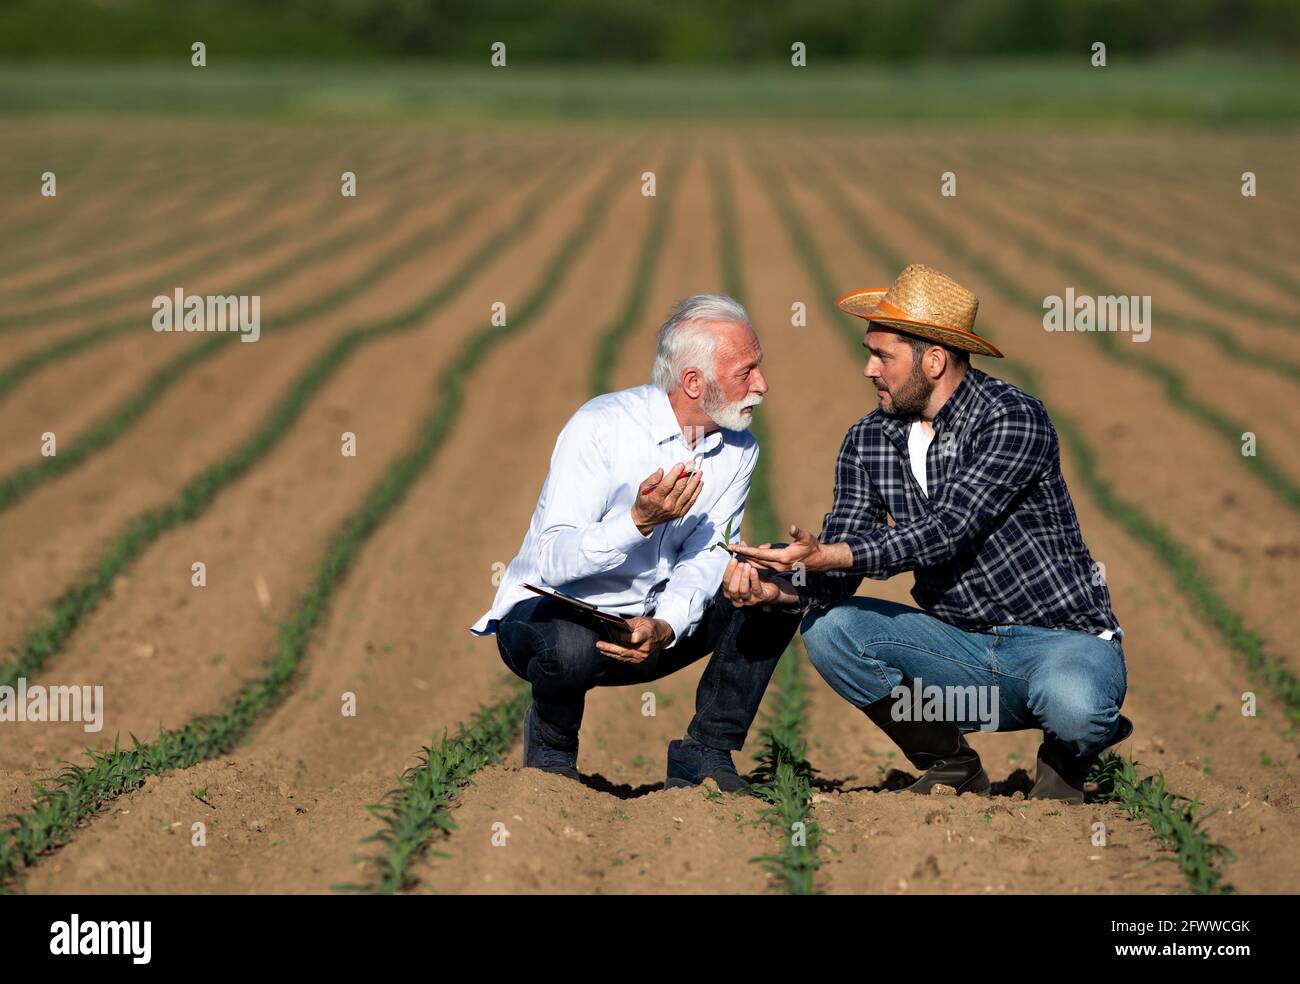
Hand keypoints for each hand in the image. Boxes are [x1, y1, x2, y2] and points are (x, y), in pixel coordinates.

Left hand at [595, 617, 673, 663]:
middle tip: (599, 644)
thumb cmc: (650, 626)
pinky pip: (625, 659)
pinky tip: (608, 652)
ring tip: (600, 647)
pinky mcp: (639, 661)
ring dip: (610, 652)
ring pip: (623, 656)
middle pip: (624, 650)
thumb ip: (628, 624)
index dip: (620, 635)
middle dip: (610, 647)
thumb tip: (613, 624)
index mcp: (646, 636)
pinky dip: (616, 655)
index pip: (632, 638)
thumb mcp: (641, 621)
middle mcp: (644, 648)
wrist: (662, 636)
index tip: (610, 628)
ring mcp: (642, 656)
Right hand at [630, 462, 701, 535]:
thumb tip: (661, 471)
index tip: (681, 465)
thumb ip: (651, 479)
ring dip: (694, 482)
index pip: (667, 484)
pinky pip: (691, 501)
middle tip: (692, 464)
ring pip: (687, 494)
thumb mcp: (642, 489)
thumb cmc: (644, 502)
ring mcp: (675, 510)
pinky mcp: (680, 513)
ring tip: (698, 472)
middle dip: (687, 474)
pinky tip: (700, 483)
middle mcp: (667, 505)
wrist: (646, 520)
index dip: (675, 473)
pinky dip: (697, 492)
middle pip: (679, 488)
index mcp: (656, 498)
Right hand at [722, 553, 792, 607]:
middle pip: (732, 588)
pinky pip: (755, 589)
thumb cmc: (755, 579)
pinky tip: (754, 570)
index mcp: (730, 592)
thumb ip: (744, 556)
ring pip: (742, 590)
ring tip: (748, 565)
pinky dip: (753, 579)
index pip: (726, 581)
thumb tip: (742, 542)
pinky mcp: (760, 599)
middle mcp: (737, 599)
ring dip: (744, 576)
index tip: (733, 559)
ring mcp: (748, 601)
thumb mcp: (748, 568)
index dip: (729, 570)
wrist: (771, 589)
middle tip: (741, 562)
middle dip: (736, 574)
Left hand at [728, 524, 846, 572]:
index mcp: (782, 557)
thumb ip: (798, 533)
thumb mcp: (806, 538)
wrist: (818, 560)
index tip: (733, 547)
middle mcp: (777, 565)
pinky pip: (762, 565)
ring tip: (736, 550)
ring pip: (757, 564)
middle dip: (742, 554)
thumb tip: (791, 527)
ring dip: (747, 557)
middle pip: (754, 560)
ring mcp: (777, 569)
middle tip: (729, 547)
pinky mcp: (778, 569)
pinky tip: (749, 554)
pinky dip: (754, 560)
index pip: (759, 554)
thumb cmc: (812, 547)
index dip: (745, 550)